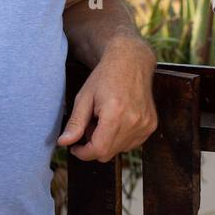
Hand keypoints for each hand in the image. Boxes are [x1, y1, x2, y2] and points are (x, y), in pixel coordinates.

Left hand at [57, 39, 156, 161]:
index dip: (83, 153)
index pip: (98, 150)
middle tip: (90, 125)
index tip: (75, 147)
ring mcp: (145, 124)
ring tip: (105, 120)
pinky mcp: (151, 125)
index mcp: (115, 114)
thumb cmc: (105, 76)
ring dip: (108, 141)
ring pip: (119, 150)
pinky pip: (131, 144)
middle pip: (108, 153)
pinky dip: (121, 138)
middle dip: (94, 145)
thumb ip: (75, 123)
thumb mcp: (84, 97)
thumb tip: (63, 142)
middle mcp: (134, 121)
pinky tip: (118, 120)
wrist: (131, 61)